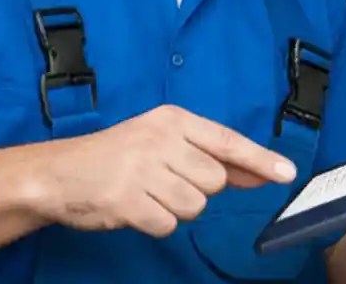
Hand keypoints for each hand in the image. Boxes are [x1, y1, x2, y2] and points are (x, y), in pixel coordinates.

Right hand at [34, 104, 297, 237]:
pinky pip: (167, 225)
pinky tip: (134, 207)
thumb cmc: (114, 156)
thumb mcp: (161, 143)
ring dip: (174, 209)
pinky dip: (154, 223)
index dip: (259, 159)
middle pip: (213, 181)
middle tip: (162, 181)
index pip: (225, 141)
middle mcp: (158, 140)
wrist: (58, 173)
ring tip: (146, 193)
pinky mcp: (127, 200)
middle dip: (195, 190)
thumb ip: (210, 156)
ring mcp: (141, 170)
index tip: (287, 174)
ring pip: (194, 206)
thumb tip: (259, 172)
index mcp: (170, 120)